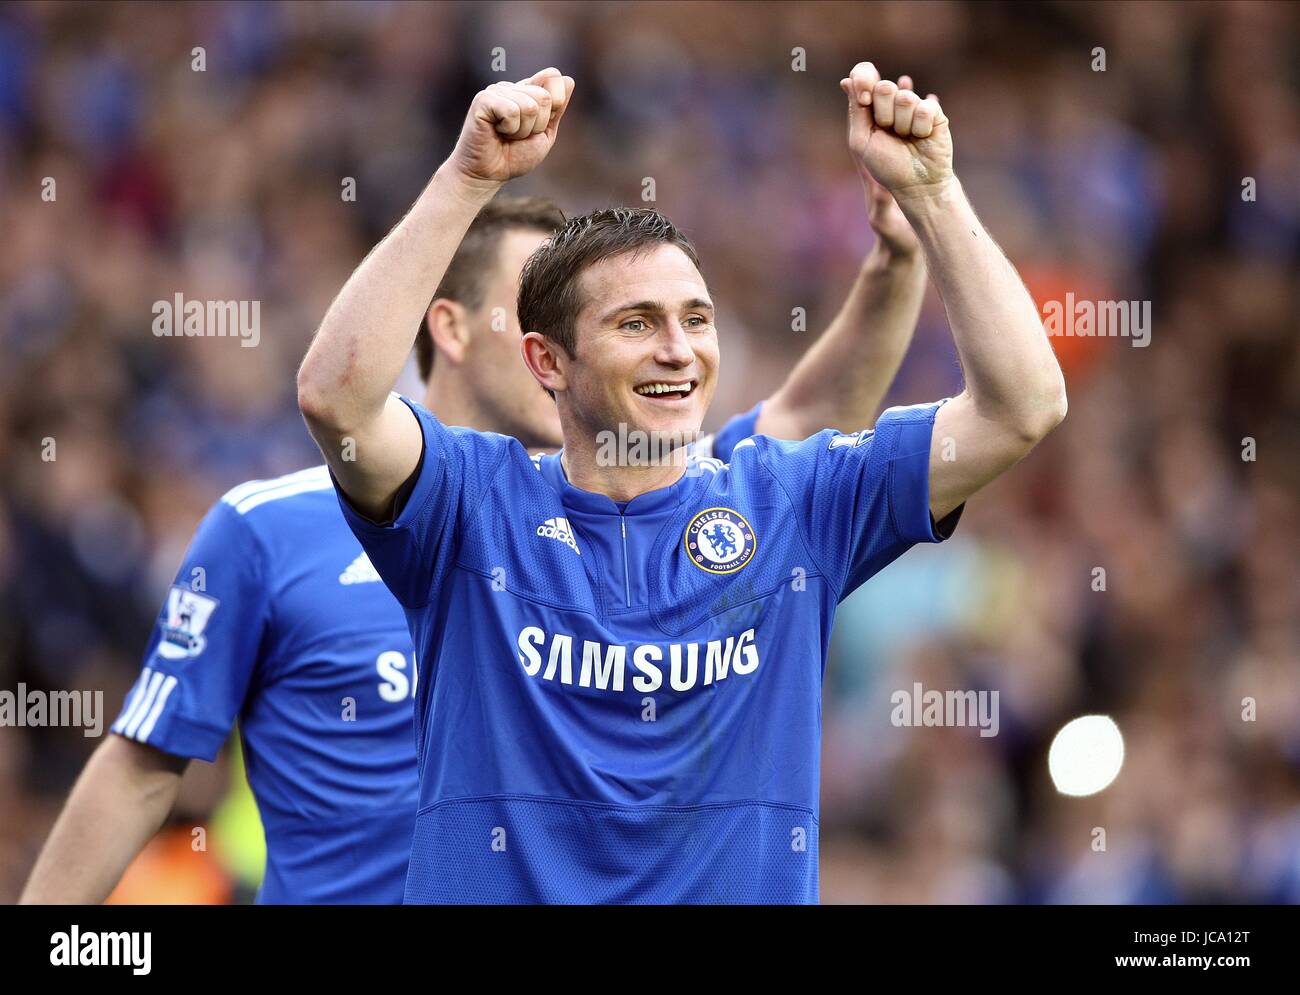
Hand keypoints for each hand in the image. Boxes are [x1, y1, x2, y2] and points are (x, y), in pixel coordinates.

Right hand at [447, 68, 574, 184]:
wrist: (489, 174)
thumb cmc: (514, 157)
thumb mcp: (544, 134)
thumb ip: (557, 109)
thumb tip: (569, 79)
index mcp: (527, 91)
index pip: (553, 76)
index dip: (556, 103)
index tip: (539, 125)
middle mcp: (511, 87)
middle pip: (545, 97)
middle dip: (538, 125)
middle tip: (518, 135)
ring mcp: (496, 91)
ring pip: (530, 107)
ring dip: (522, 131)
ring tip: (507, 135)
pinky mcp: (483, 100)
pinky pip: (512, 112)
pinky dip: (510, 129)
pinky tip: (497, 132)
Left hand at [841, 63, 951, 199]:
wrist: (915, 184)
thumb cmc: (886, 165)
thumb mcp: (861, 140)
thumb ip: (855, 110)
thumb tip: (848, 80)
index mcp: (871, 105)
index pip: (863, 73)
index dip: (864, 80)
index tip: (865, 100)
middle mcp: (892, 101)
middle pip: (884, 87)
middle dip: (883, 114)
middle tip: (889, 131)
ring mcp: (913, 104)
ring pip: (905, 98)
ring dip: (903, 125)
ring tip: (907, 138)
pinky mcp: (934, 111)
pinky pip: (924, 107)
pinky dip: (920, 128)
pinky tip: (922, 136)